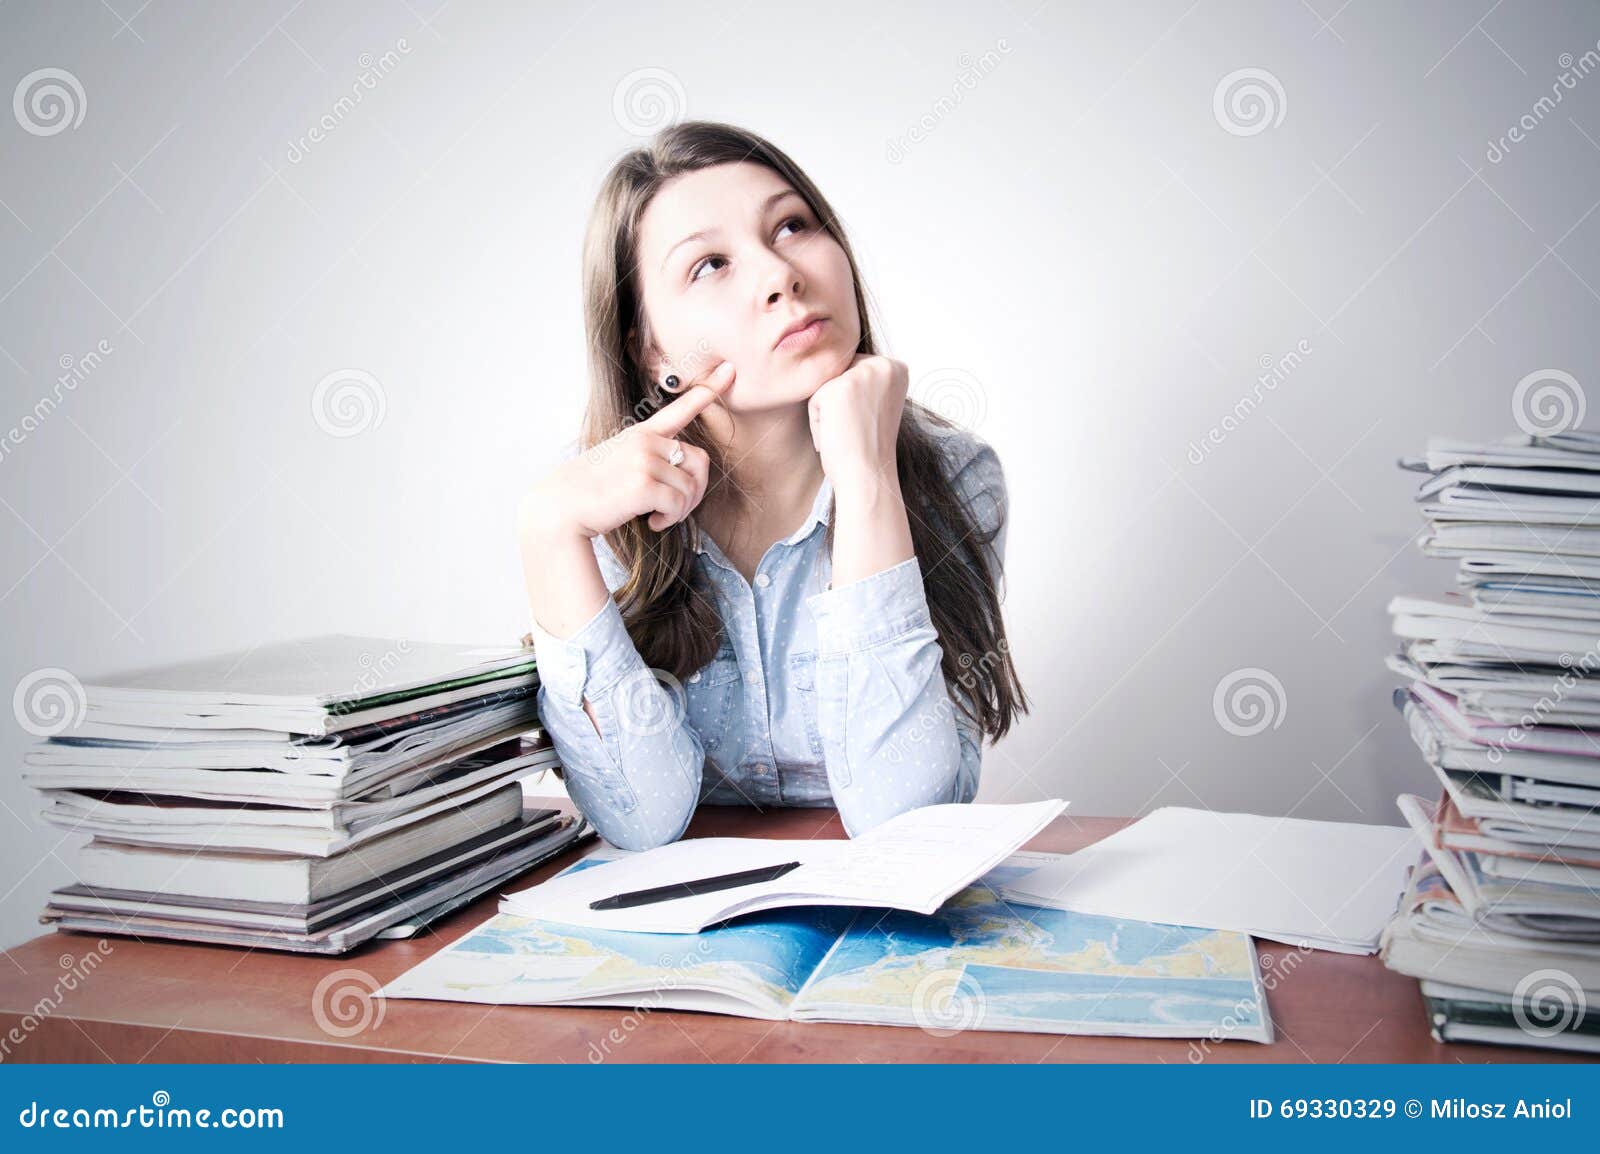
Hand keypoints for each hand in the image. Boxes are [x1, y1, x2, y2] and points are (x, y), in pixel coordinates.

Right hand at [520, 361, 735, 541]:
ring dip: (680, 511)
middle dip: (695, 491)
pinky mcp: (644, 484)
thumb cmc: (591, 491)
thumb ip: (650, 459)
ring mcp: (644, 461)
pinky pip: (677, 504)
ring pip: (690, 488)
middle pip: (699, 462)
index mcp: (641, 434)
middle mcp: (645, 442)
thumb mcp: (619, 461)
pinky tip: (652, 523)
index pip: (678, 410)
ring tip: (658, 517)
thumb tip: (684, 475)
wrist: (560, 507)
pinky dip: (670, 520)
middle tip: (676, 509)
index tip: (729, 370)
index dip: (707, 391)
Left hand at [806, 353, 907, 491]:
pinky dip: (818, 424)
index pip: (854, 370)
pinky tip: (838, 437)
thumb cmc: (869, 447)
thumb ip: (865, 380)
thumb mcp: (876, 403)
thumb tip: (836, 360)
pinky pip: (814, 401)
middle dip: (839, 405)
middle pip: (838, 374)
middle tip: (857, 430)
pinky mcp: (838, 388)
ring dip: (828, 414)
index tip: (868, 423)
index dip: (854, 402)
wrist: (869, 476)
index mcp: (896, 368)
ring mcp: (861, 374)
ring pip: (824, 386)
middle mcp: (883, 365)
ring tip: (848, 433)